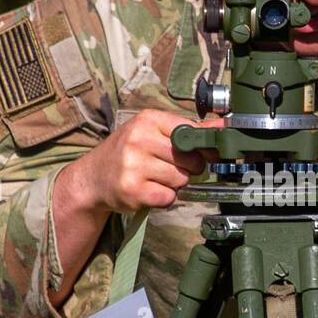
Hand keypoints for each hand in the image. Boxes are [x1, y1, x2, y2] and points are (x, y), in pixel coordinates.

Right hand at [61, 108, 224, 215]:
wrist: (93, 178)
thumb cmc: (129, 152)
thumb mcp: (153, 132)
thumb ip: (188, 131)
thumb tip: (224, 127)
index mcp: (147, 120)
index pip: (191, 132)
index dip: (203, 147)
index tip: (207, 153)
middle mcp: (138, 140)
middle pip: (190, 159)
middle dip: (188, 168)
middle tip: (169, 167)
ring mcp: (133, 165)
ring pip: (181, 179)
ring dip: (175, 184)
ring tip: (155, 178)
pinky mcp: (132, 190)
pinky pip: (169, 197)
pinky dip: (164, 198)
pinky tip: (149, 190)